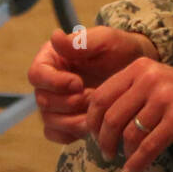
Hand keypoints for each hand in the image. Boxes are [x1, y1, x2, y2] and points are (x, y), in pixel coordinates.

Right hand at [28, 26, 157, 144]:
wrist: (136, 72)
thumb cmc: (120, 50)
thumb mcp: (106, 41)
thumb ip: (81, 42)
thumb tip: (54, 37)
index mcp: (52, 58)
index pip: (37, 74)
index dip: (54, 82)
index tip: (78, 83)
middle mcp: (49, 82)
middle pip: (42, 100)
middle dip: (68, 103)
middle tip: (93, 98)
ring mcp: (55, 104)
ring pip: (49, 120)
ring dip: (72, 121)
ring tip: (96, 113)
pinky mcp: (65, 122)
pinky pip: (56, 134)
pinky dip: (70, 133)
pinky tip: (90, 127)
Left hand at [87, 58, 172, 171]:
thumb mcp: (161, 84)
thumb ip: (133, 93)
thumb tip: (100, 118)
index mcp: (142, 68)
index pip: (102, 95)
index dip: (92, 119)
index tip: (94, 135)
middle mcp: (151, 79)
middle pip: (111, 115)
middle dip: (103, 139)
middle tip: (105, 152)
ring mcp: (165, 99)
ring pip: (129, 133)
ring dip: (122, 152)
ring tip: (123, 160)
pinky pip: (147, 147)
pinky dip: (136, 163)